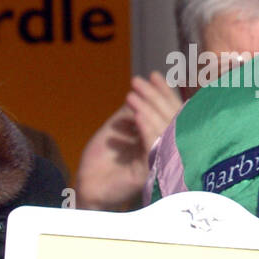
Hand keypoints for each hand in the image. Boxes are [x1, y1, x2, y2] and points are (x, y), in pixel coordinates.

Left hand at [75, 73, 182, 209]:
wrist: (88, 183)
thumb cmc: (104, 157)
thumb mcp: (120, 126)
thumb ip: (135, 110)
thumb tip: (146, 88)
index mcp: (159, 136)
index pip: (169, 111)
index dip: (163, 92)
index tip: (153, 75)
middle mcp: (164, 148)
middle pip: (170, 118)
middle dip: (155, 96)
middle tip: (139, 81)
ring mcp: (159, 160)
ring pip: (163, 130)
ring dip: (148, 109)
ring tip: (132, 95)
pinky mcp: (149, 172)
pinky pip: (152, 147)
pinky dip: (146, 129)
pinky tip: (137, 115)